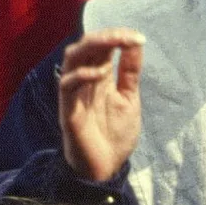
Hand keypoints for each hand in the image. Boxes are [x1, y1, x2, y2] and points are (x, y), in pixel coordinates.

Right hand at [56, 29, 142, 182]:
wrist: (106, 168)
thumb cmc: (115, 134)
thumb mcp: (129, 98)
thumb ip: (129, 71)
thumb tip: (136, 41)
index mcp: (99, 75)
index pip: (102, 45)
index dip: (116, 36)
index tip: (138, 37)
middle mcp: (84, 79)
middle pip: (85, 46)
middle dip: (104, 36)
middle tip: (124, 36)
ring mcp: (74, 92)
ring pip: (72, 58)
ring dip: (90, 46)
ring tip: (110, 44)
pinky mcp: (68, 108)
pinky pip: (67, 85)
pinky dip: (81, 74)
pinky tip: (99, 73)